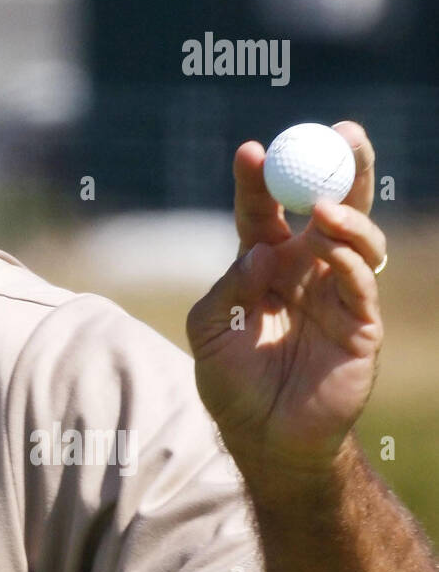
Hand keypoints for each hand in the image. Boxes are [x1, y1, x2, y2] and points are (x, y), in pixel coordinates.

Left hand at [186, 121, 385, 487]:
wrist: (264, 439)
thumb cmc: (231, 382)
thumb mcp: (209, 328)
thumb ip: (228, 287)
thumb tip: (260, 252)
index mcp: (263, 264)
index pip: (263, 210)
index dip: (258, 180)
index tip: (250, 149)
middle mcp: (305, 271)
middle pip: (329, 207)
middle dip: (339, 167)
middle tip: (341, 131)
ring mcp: (337, 296)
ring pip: (357, 239)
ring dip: (346, 215)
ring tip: (324, 207)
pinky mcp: (361, 327)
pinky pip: (362, 285)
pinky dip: (349, 262)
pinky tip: (332, 249)